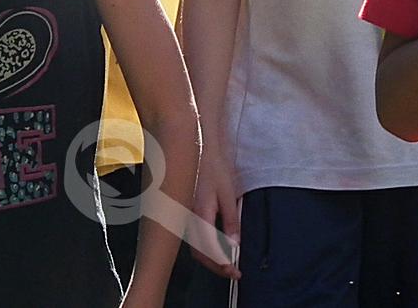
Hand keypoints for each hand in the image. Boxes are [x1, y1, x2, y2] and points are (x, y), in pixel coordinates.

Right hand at [188, 146, 239, 278]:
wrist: (196, 146)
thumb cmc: (213, 166)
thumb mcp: (228, 193)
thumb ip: (231, 220)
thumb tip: (235, 244)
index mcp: (200, 213)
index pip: (209, 249)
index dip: (222, 264)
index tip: (235, 271)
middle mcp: (187, 217)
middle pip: (198, 253)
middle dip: (215, 265)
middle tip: (232, 270)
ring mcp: (182, 214)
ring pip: (193, 245)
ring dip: (209, 256)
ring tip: (226, 260)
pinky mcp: (182, 211)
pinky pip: (191, 234)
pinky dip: (203, 244)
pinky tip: (214, 244)